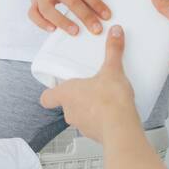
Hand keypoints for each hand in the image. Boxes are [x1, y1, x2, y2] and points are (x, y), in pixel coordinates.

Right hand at [22, 0, 110, 35]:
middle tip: (96, 29)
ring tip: (75, 32)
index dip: (96, 3)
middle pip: (70, 1)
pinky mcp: (33, 2)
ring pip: (49, 10)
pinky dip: (42, 23)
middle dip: (85, 16)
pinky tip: (53, 29)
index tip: (106, 15)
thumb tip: (99, 11)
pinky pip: (34, 14)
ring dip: (63, 22)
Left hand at [39, 24, 139, 144]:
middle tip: (89, 86)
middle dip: (77, 96)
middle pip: (66, 104)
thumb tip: (115, 33)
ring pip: (80, 115)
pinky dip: (101, 119)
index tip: (57, 86)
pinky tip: (113, 112)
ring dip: (89, 108)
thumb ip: (113, 50)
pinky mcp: (95, 135)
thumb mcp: (112, 70)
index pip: (47, 97)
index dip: (50, 92)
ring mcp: (82, 125)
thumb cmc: (109, 101)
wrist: (121, 127)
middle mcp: (70, 111)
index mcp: (67, 94)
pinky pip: (94, 125)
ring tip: (104, 99)